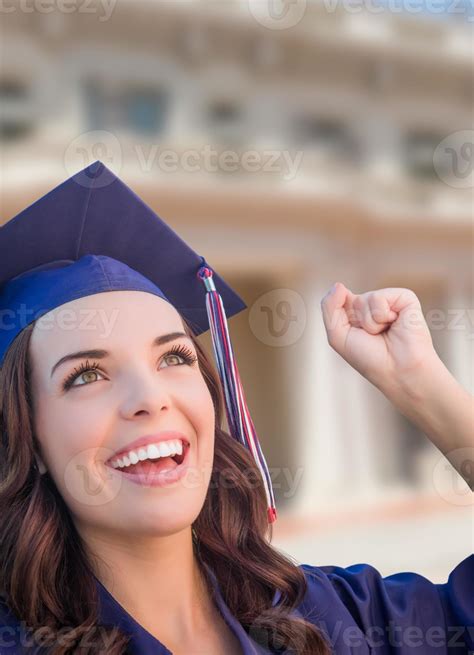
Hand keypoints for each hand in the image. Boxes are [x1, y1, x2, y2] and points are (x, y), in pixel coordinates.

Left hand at [320, 282, 437, 396]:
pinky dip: (382, 315)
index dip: (341, 318)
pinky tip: (394, 325)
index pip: (339, 301)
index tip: (355, 335)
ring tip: (384, 332)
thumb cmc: (369, 358)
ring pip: (365, 298)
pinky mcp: (405, 298)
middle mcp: (373, 307)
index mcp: (357, 315)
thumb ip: (329, 307)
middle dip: (357, 322)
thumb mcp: (337, 335)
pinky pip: (379, 298)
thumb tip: (339, 284)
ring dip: (370, 321)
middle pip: (351, 300)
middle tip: (373, 337)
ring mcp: (389, 302)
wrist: (398, 371)